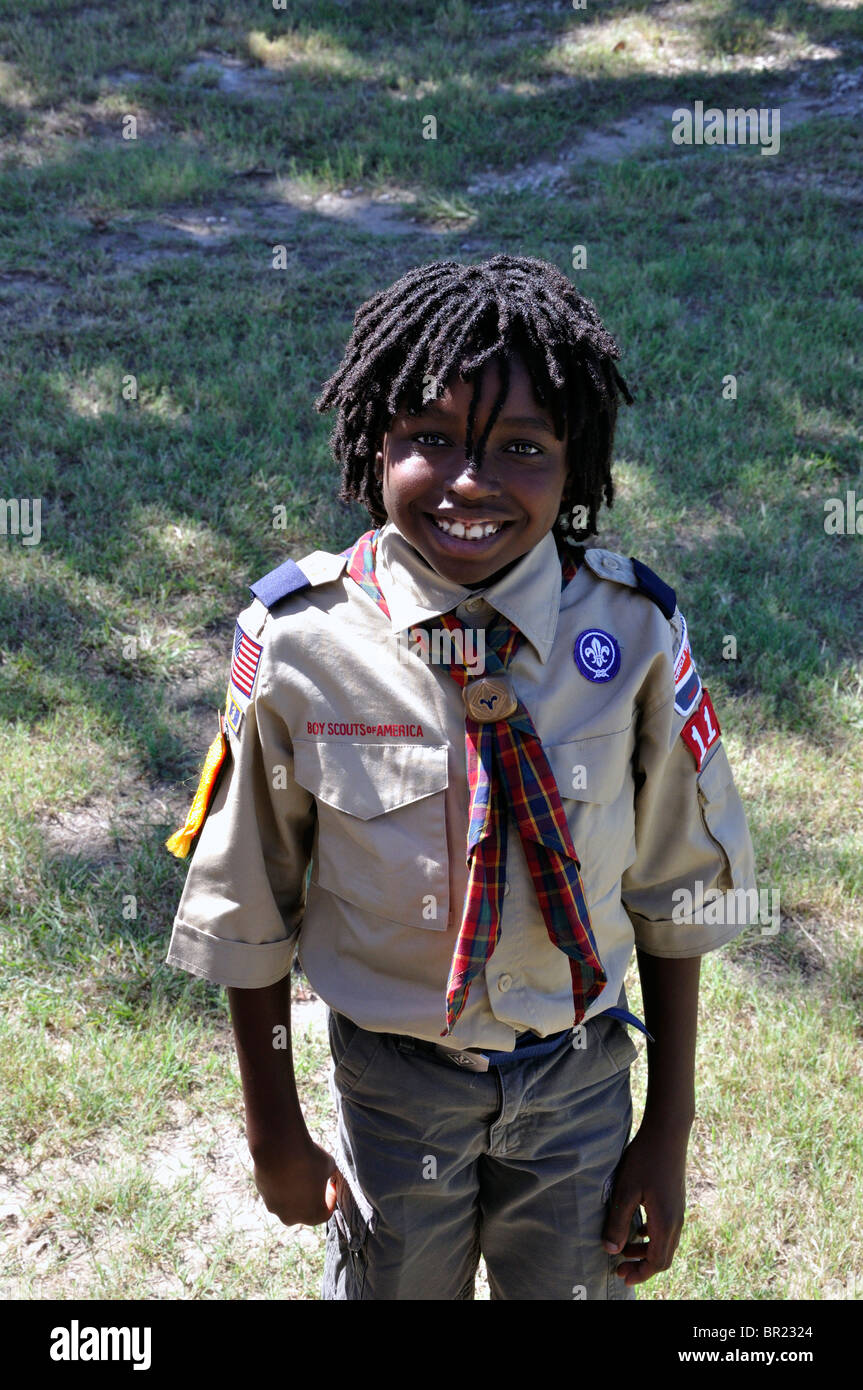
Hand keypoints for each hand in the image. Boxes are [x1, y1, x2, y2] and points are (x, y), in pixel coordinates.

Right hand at [252, 1136, 339, 1227]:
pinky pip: (275, 1190)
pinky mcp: (263, 1194)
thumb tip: (328, 1174)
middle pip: (305, 1210)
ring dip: (294, 1190)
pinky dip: (281, 1181)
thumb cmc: (309, 1160)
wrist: (280, 1150)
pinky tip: (285, 1165)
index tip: (331, 1182)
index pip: (326, 1211)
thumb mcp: (330, 1165)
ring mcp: (275, 1207)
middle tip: (315, 1179)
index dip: (331, 1196)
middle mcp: (293, 1217)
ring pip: (288, 1201)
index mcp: (314, 1215)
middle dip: (311, 1197)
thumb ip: (330, 1175)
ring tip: (299, 1170)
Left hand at [601, 1121, 689, 1286]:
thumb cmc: (644, 1159)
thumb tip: (611, 1251)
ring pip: (665, 1243)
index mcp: (665, 1223)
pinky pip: (667, 1229)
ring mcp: (678, 1210)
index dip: (640, 1273)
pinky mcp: (676, 1200)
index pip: (656, 1262)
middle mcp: (676, 1221)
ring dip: (646, 1251)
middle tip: (620, 1268)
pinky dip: (652, 1237)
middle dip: (641, 1266)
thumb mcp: (625, 1191)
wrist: (667, 1133)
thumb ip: (618, 1222)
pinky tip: (637, 1228)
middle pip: (663, 1257)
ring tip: (624, 1248)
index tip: (622, 1277)